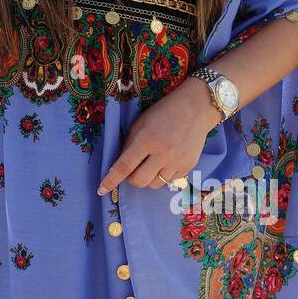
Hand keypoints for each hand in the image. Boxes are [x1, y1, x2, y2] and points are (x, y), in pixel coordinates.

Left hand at [98, 77, 220, 193]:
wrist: (196, 108)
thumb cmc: (164, 112)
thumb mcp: (141, 123)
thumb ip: (129, 144)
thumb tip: (119, 165)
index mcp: (147, 140)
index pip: (125, 166)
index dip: (111, 180)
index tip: (101, 190)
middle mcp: (163, 154)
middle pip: (139, 181)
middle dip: (131, 179)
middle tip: (132, 169)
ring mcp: (177, 162)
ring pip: (154, 184)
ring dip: (147, 178)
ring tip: (151, 163)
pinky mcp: (189, 166)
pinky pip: (170, 181)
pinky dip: (162, 175)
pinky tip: (166, 161)